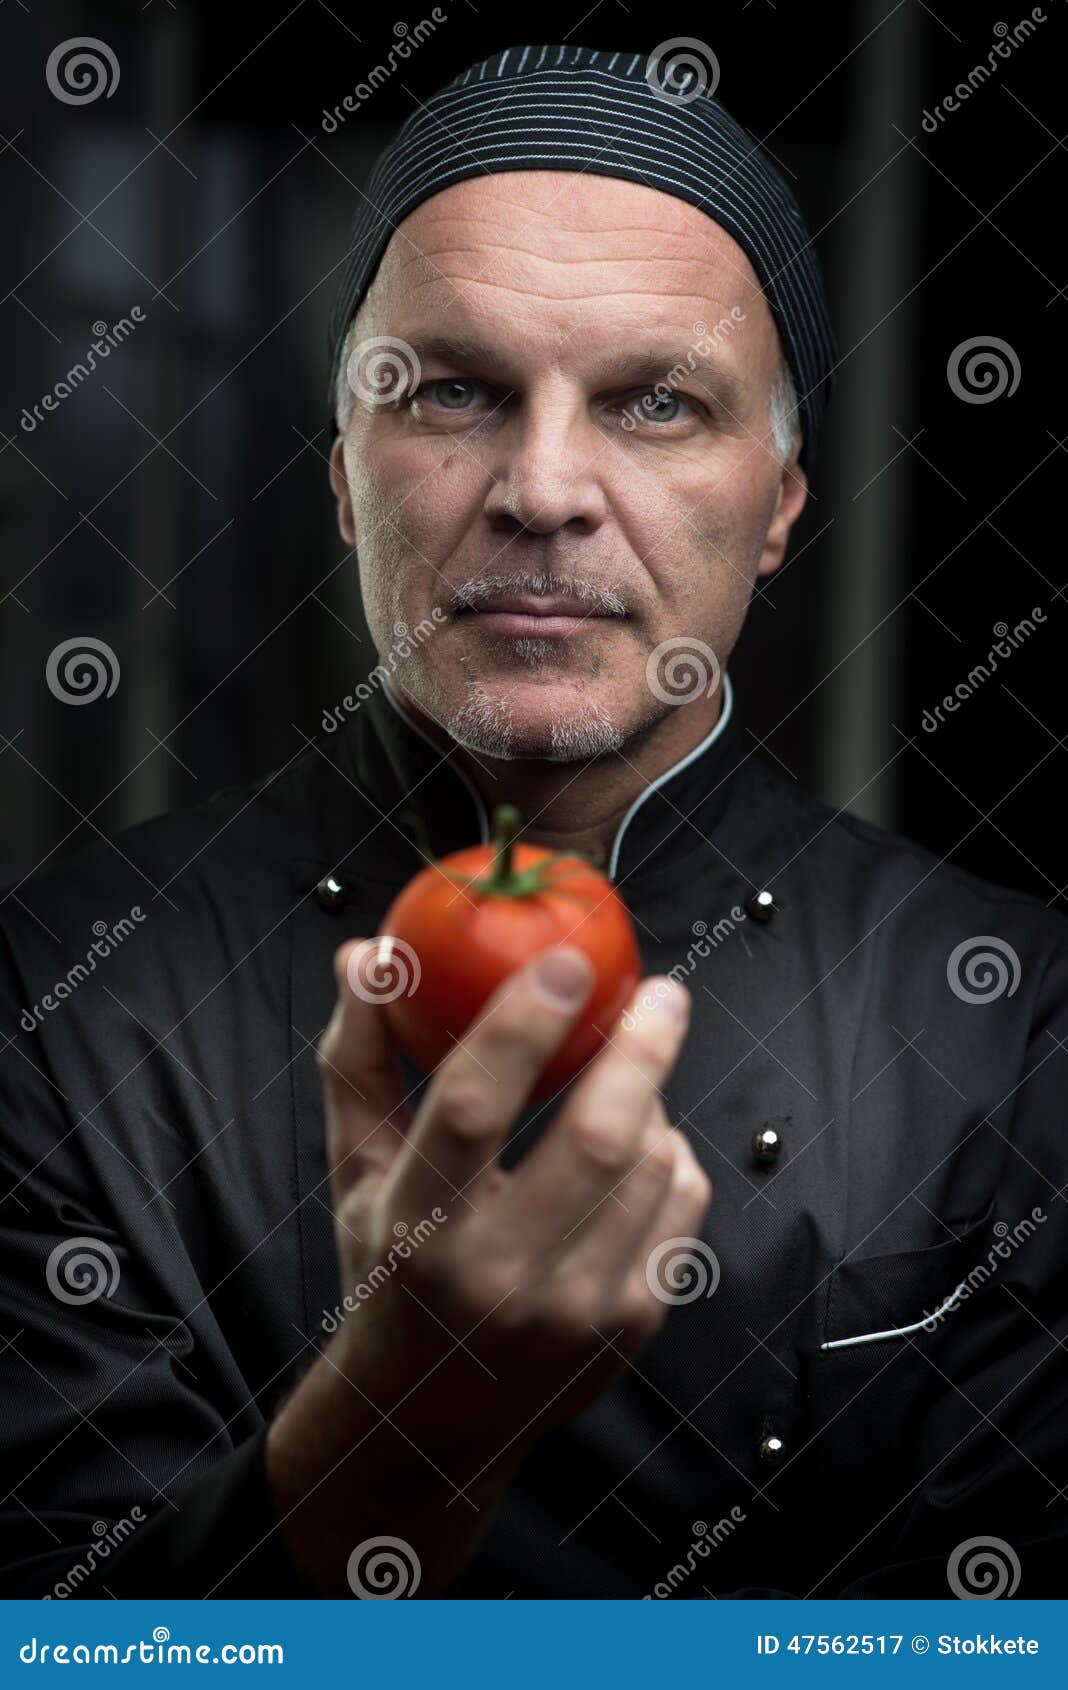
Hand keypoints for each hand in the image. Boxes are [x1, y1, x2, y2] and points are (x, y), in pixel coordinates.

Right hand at [317, 938, 711, 1483]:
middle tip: (658, 991)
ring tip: (622, 1081)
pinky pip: (682, 1203)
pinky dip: (670, 1155)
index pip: (472, 1110)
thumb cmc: (389, 1270)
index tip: (568, 961)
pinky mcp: (633, 1326)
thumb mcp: (357, 1171)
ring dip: (650, 1101)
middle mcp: (499, 1277)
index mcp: (418, 1229)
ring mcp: (577, 1312)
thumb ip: (361, 1058)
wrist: (429, 1418)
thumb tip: (366, 954)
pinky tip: (635, 1149)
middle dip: (641, 1049)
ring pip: (652, 1164)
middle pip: (598, 1139)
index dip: (521, 1026)